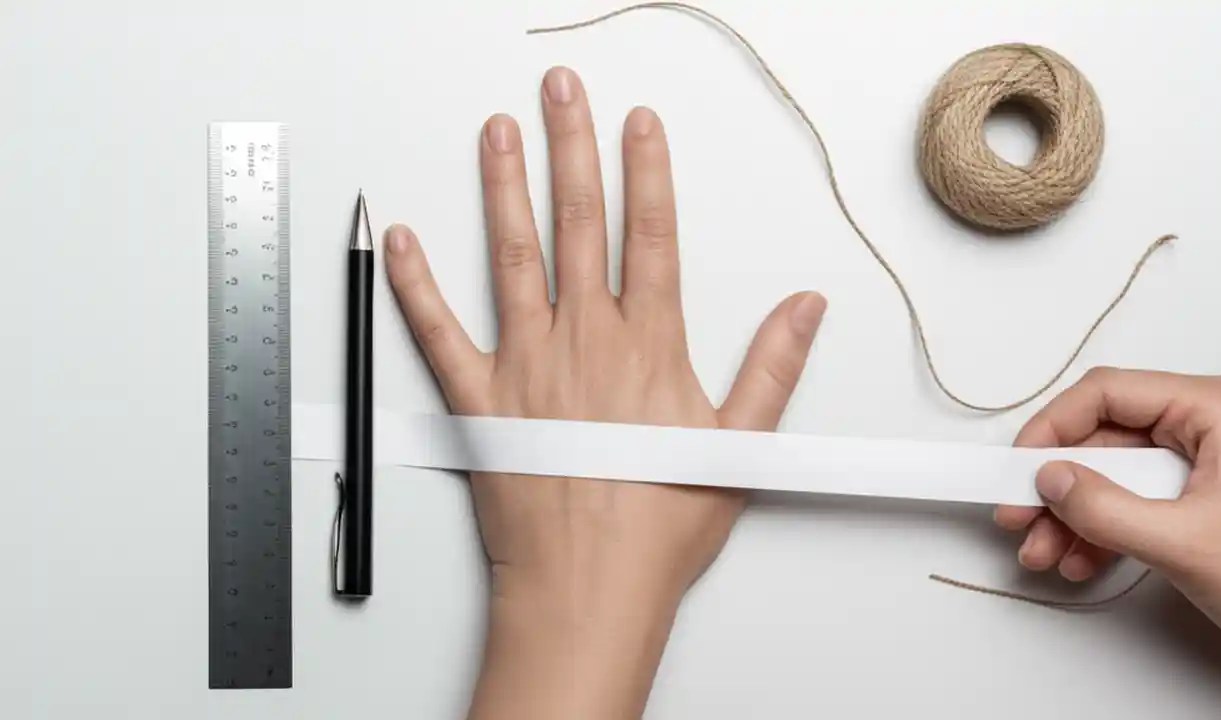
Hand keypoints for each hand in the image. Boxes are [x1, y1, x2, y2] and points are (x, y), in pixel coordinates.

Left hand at [385, 66, 825, 718]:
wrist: (590, 588)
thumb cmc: (659, 526)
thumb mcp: (737, 445)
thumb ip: (772, 368)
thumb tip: (805, 307)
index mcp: (647, 346)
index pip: (651, 237)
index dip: (647, 174)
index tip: (639, 124)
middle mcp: (583, 341)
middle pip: (580, 226)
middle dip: (572, 150)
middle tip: (561, 93)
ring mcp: (525, 366)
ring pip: (513, 258)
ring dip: (504, 190)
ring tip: (496, 133)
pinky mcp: (480, 402)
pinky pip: (439, 334)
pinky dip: (416, 287)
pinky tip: (403, 241)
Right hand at [995, 368, 1220, 660]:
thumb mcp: (1185, 543)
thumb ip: (1108, 510)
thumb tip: (1048, 480)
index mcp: (1208, 410)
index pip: (1105, 393)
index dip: (1052, 428)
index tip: (1019, 468)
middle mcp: (1197, 426)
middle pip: (1096, 437)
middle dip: (1054, 484)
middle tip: (1018, 517)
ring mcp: (1190, 463)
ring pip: (1102, 475)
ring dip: (1066, 516)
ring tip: (1043, 553)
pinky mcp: (1184, 499)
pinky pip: (1121, 503)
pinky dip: (1093, 532)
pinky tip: (1077, 561)